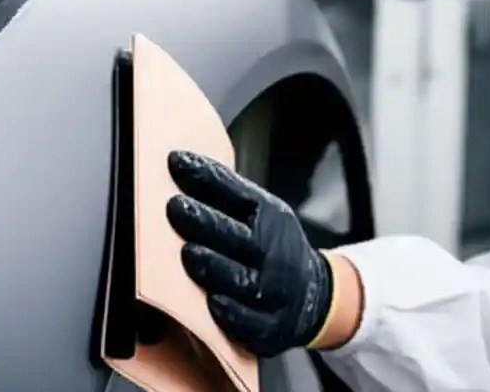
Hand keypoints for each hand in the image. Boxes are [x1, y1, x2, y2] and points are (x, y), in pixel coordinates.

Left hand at [165, 149, 331, 357]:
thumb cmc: (272, 244)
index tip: (176, 162)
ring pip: (242, 281)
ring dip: (214, 267)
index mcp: (269, 219)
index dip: (207, 179)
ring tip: (189, 253)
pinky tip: (213, 302)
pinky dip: (231, 313)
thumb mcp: (258, 210)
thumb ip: (222, 190)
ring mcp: (274, 293)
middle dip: (206, 223)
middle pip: (239, 238)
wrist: (313, 295)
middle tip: (176, 208)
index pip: (238, 195)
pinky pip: (250, 323)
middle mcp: (274, 254)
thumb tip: (179, 163)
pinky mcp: (270, 329)